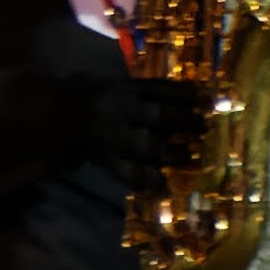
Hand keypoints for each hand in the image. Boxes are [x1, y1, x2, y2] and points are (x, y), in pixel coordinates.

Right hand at [84, 76, 213, 173]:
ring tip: (186, 154)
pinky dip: (147, 181)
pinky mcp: (109, 161)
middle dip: (182, 121)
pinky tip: (162, 184)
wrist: (63, 118)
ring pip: (144, 146)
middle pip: (156, 116)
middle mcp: (119, 112)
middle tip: (202, 127)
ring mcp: (113, 138)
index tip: (206, 101)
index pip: (160, 90)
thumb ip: (155, 91)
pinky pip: (129, 175)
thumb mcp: (124, 86)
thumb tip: (198, 96)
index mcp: (124, 91)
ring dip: (170, 152)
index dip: (185, 95)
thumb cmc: (104, 100)